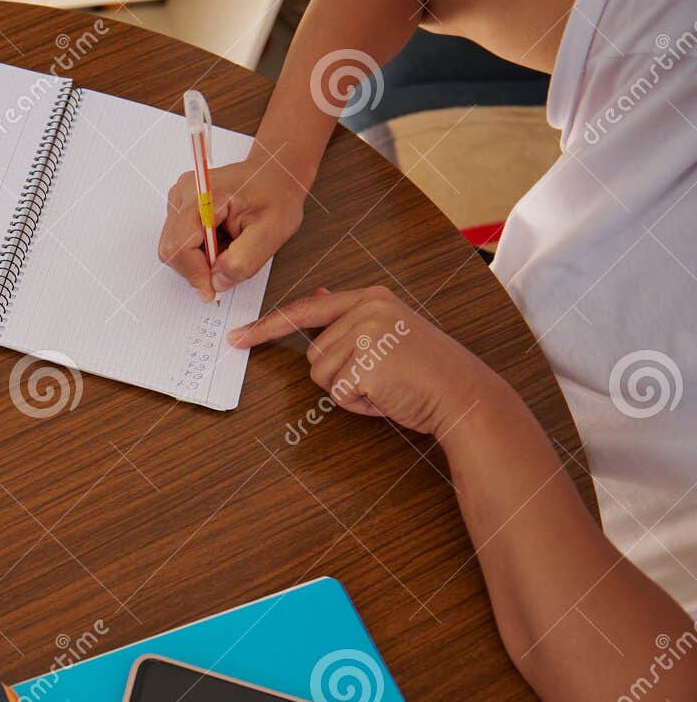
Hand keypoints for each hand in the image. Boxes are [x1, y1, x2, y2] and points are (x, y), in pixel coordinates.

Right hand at [159, 144, 306, 300]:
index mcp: (204, 195)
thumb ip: (243, 262)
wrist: (275, 176)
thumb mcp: (272, 232)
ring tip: (229, 246)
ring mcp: (179, 201)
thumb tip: (216, 283)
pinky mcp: (180, 209)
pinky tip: (221, 240)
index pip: (179, 246)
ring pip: (175, 250)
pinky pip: (180, 244)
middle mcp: (184, 195)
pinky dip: (200, 252)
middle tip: (228, 264)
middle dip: (198, 267)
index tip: (213, 288)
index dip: (194, 274)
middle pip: (172, 250)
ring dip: (201, 260)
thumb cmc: (276, 196)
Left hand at [228, 286, 507, 436]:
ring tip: (385, 383)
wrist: (461, 393)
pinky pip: (338, 394)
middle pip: (313, 355)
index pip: (305, 310)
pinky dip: (358, 404)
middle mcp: (367, 309)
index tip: (239, 336)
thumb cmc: (424, 370)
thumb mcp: (386, 332)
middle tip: (380, 376)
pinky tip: (387, 394)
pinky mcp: (366, 363)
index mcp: (370, 298)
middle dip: (339, 376)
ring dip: (349, 390)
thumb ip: (349, 317)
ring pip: (321, 376)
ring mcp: (367, 334)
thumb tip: (314, 297)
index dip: (268, 326)